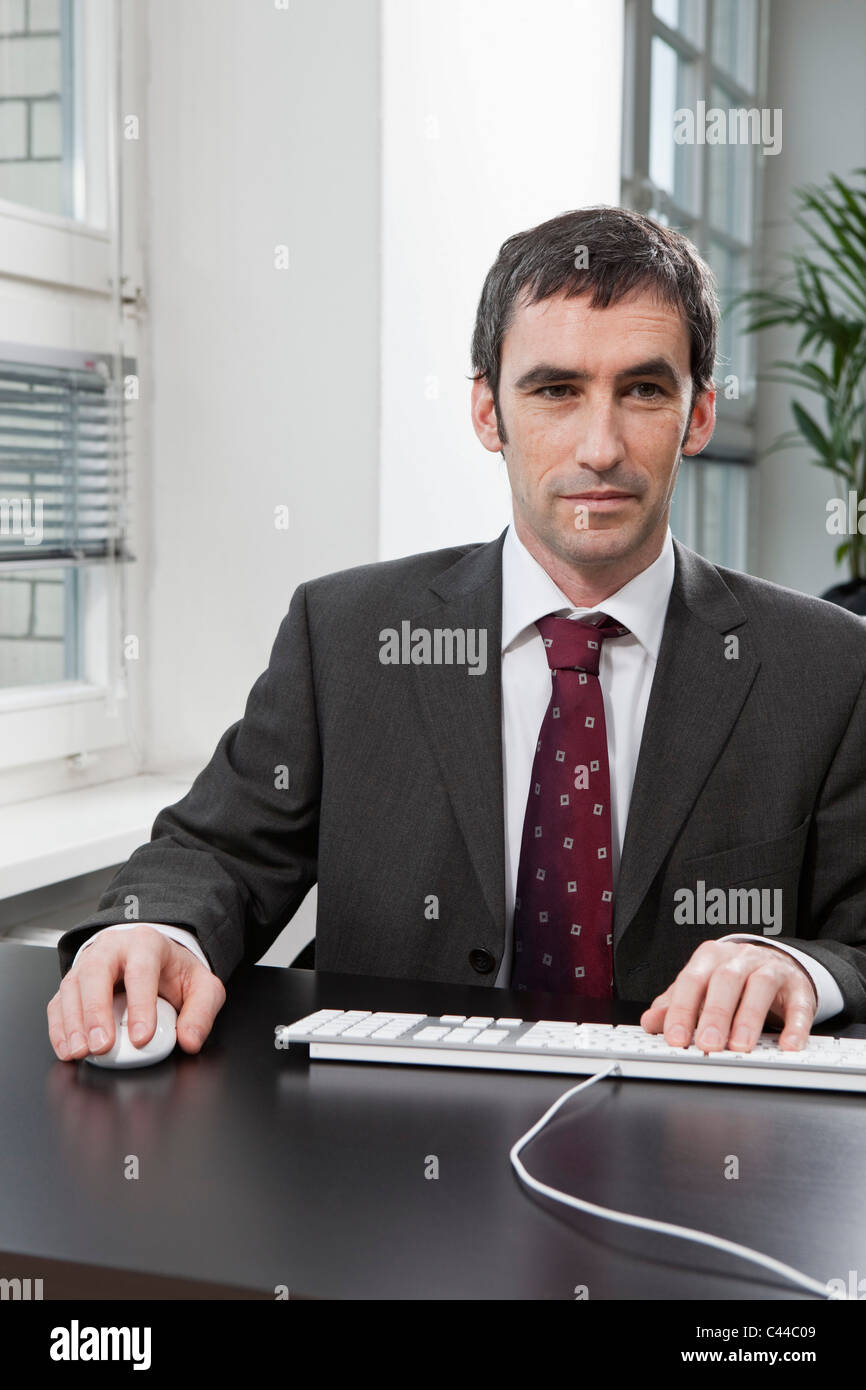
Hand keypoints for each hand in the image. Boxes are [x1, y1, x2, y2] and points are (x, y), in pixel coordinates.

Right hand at [47, 924, 225, 1060]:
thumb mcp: (201, 986)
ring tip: (82, 1052)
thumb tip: (190, 1040)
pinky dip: (59, 1029)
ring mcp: (87, 963)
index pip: (141, 971)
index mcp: (146, 943)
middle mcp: (112, 948)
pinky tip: (68, 1050)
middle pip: (96, 973)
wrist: (153, 956)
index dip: (140, 1006)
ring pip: (72, 987)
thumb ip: (201, 1012)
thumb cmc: (174, 971)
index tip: (142, 1038)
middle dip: (97, 1012)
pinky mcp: (73, 983)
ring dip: (73, 1023)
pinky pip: (59, 1003)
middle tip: (102, 1046)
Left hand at [640, 940, 817, 1052]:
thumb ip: (675, 1004)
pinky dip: (794, 1026)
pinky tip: (787, 1046)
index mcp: (710, 957)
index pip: (692, 980)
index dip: (681, 1009)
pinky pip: (798, 1005)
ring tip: (740, 1046)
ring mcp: (772, 969)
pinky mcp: (798, 987)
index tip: (674, 1038)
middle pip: (725, 981)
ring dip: (749, 1018)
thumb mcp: (701, 988)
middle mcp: (740, 958)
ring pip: (760, 986)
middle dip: (715, 1014)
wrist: (775, 964)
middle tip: (708, 1044)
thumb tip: (650, 1023)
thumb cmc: (733, 982)